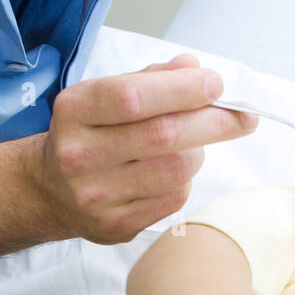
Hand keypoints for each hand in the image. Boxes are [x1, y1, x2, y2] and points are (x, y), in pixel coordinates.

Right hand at [34, 54, 257, 243]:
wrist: (51, 191)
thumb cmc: (90, 133)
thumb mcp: (105, 95)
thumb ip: (151, 79)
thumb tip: (195, 68)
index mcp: (74, 111)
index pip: (134, 97)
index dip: (182, 90)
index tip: (216, 84)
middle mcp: (80, 155)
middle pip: (164, 136)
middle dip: (214, 121)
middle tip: (243, 116)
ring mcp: (97, 196)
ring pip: (177, 170)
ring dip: (198, 152)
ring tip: (192, 145)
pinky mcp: (116, 226)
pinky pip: (173, 199)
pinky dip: (184, 180)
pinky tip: (171, 172)